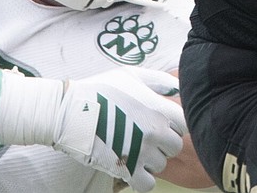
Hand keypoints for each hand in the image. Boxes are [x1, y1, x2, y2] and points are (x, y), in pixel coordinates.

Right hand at [0, 68, 184, 192]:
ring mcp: (141, 152)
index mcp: (158, 109)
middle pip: (176, 146)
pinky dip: (142, 178)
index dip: (176, 124)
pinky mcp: (126, 170)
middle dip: (164, 143)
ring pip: (162, 165)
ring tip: (134, 148)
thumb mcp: (131, 75)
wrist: (69, 111)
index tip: (163, 123)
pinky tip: (132, 166)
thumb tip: (178, 89)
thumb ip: (159, 80)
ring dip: (151, 159)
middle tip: (147, 137)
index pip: (187, 124)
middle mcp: (154, 132)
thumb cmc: (100, 90)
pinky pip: (148, 184)